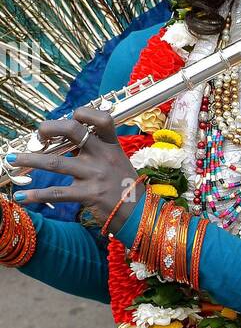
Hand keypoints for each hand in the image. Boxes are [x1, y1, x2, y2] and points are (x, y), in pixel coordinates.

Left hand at [8, 107, 140, 227]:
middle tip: (37, 135)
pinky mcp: (88, 195)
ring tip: (11, 159)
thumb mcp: (118, 161)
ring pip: (56, 162)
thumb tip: (68, 137)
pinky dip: (36, 195)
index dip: (83, 113)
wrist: (139, 214)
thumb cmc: (125, 186)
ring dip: (29, 159)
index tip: (69, 116)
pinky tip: (20, 197)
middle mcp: (103, 157)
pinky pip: (57, 193)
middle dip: (49, 128)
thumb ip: (97, 149)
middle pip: (73, 130)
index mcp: (112, 146)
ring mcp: (95, 175)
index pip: (101, 118)